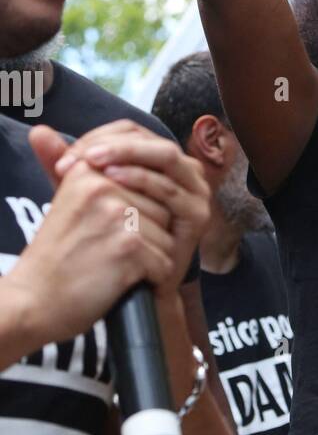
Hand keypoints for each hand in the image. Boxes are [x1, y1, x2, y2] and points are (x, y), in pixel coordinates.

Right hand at [4, 126, 177, 347]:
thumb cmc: (58, 256)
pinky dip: (149, 279)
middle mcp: (102, 186)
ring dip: (148, 259)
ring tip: (112, 266)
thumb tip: (55, 133)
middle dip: (146, 238)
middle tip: (107, 253)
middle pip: (162, 209)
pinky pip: (164, 262)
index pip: (148, 185)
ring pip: (167, 237)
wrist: (34, 301)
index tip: (108, 234)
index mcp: (88, 171)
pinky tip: (119, 282)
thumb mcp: (68, 203)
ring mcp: (117, 215)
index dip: (138, 218)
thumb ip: (86, 172)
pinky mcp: (129, 246)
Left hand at [48, 120, 210, 296]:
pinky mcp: (197, 215)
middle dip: (115, 145)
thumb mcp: (84, 195)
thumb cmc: (106, 239)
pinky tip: (114, 183)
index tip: (66, 156)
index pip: (131, 132)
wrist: (129, 286)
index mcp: (158, 159)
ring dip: (128, 157)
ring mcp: (195, 191)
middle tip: (83, 156)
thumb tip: (37, 132)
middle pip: (151, 140)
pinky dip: (142, 180)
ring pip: (165, 157)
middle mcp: (183, 170)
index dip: (100, 137)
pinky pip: (170, 188)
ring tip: (94, 165)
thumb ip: (64, 164)